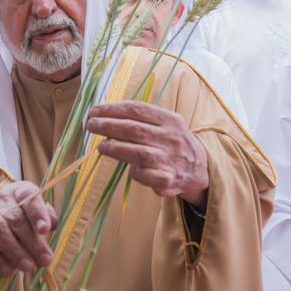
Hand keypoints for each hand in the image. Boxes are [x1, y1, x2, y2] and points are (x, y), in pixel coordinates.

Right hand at [0, 181, 58, 275]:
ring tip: (28, 267)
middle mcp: (1, 202)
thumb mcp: (40, 208)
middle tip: (44, 260)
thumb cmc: (26, 211)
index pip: (28, 198)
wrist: (0, 207)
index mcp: (20, 192)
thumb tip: (51, 225)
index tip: (45, 230)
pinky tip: (8, 271)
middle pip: (15, 219)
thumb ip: (48, 216)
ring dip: (14, 252)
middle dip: (31, 242)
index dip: (37, 214)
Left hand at [86, 100, 208, 206]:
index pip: (137, 109)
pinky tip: (127, 168)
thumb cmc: (172, 143)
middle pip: (134, 129)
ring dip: (115, 149)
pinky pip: (145, 175)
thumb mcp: (165, 125)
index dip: (112, 109)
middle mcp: (172, 138)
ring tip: (100, 146)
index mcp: (170, 120)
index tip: (94, 111)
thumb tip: (105, 117)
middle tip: (90, 125)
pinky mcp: (168, 181)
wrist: (200, 169)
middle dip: (108, 126)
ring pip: (138, 153)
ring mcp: (170, 160)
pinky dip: (133, 171)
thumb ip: (141, 120)